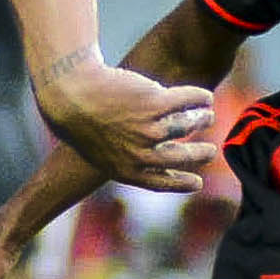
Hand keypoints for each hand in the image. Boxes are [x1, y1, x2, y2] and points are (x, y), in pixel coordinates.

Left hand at [34, 58, 217, 191]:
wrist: (69, 95)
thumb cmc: (78, 119)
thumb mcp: (96, 148)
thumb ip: (120, 156)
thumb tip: (140, 157)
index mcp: (125, 170)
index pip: (162, 183)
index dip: (182, 184)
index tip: (198, 183)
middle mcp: (140, 154)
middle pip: (181, 158)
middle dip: (200, 156)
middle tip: (210, 152)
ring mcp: (148, 129)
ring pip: (187, 127)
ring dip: (201, 121)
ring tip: (206, 115)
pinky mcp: (154, 103)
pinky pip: (187, 101)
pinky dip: (200, 98)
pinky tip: (205, 97)